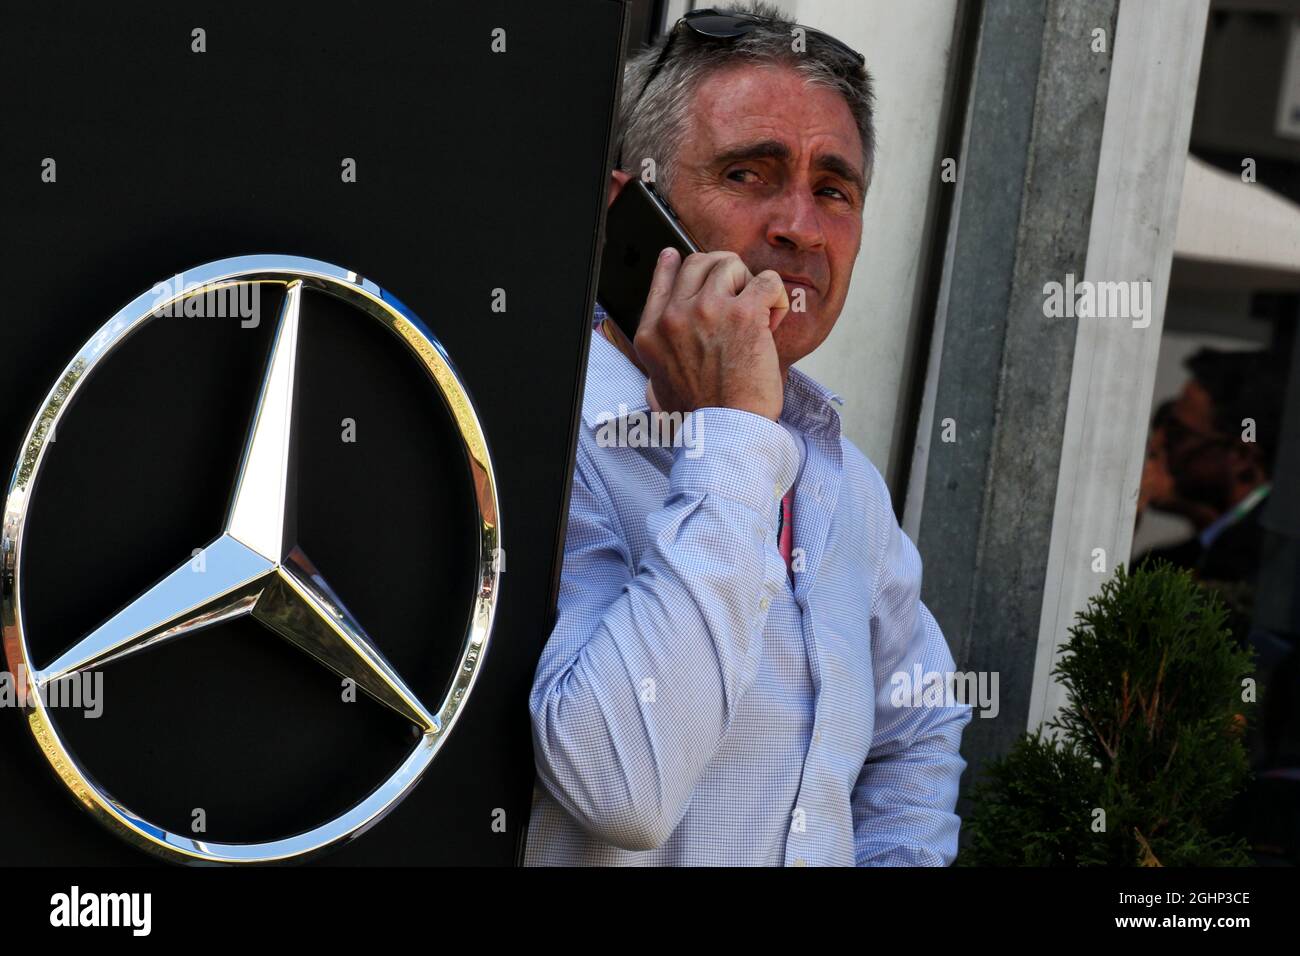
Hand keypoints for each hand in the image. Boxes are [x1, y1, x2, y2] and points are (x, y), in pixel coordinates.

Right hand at [633, 249, 789, 421]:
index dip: (675, 263)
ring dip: (748, 284)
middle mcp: (675, 316)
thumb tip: (653, 382)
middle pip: (698, 262)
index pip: (662, 278)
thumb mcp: (659, 390)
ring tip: (757, 312)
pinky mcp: (744, 313)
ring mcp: (708, 310)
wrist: (726, 431)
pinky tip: (774, 317)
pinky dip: (776, 297)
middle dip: (721, 272)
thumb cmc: (701, 416)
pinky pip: (767, 281)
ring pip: (731, 265)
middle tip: (738, 293)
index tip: (678, 257)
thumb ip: (657, 371)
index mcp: (652, 332)